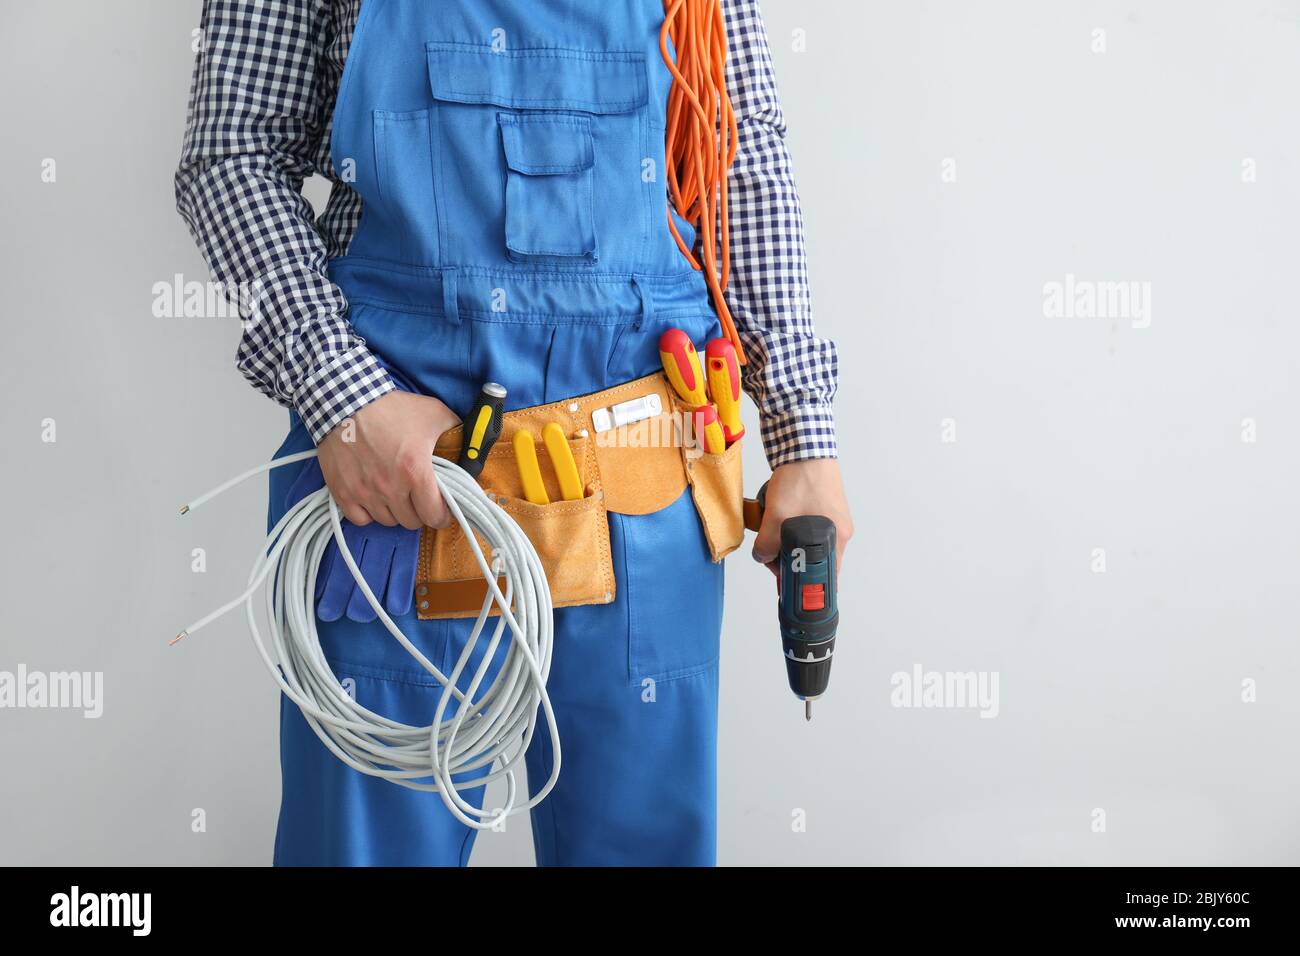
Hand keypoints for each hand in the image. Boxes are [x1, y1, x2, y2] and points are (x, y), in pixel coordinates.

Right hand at [317, 390, 460, 529]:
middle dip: (419, 512)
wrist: (346, 401)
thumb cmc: (391, 408)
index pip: (434, 516)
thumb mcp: (433, 413)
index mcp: (416, 472)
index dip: (441, 516)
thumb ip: (455, 430)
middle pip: (411, 521)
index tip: (441, 510)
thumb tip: (472, 440)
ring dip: (394, 512)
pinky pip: (360, 519)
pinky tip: (373, 498)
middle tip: (418, 498)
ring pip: (387, 521)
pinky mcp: (342, 491)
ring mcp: (364, 492)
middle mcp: (390, 487)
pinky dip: (368, 513)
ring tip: (396, 495)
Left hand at [751, 458, 852, 578]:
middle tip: (772, 555)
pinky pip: (806, 527)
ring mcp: (832, 517)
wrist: (804, 445)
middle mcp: (839, 530)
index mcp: (837, 538)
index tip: (792, 590)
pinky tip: (779, 516)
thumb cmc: (800, 477)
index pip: (827, 575)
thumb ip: (767, 545)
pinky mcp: (823, 506)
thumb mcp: (777, 516)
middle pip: (814, 560)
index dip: (808, 585)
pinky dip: (791, 527)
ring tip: (773, 528)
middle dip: (790, 561)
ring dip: (788, 541)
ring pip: (807, 543)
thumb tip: (763, 557)